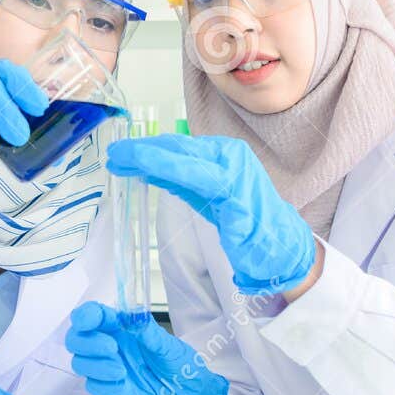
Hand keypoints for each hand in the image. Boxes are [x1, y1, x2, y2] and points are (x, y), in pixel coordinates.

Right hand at [64, 302, 227, 394]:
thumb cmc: (182, 366)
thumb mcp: (168, 344)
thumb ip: (147, 331)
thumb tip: (132, 316)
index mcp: (121, 328)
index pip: (92, 315)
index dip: (85, 315)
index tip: (88, 320)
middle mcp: (110, 347)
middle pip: (77, 340)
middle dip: (87, 343)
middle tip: (111, 348)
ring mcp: (108, 370)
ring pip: (81, 364)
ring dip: (96, 367)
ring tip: (121, 371)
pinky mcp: (112, 391)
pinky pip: (94, 388)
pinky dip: (104, 386)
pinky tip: (122, 386)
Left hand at [107, 134, 315, 294]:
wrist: (281, 248)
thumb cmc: (245, 221)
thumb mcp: (205, 195)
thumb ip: (179, 180)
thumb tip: (144, 168)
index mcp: (223, 153)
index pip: (178, 147)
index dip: (147, 148)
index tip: (120, 153)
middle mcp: (230, 156)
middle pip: (178, 148)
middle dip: (142, 150)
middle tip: (114, 153)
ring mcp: (236, 174)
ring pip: (185, 160)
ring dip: (150, 157)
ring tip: (122, 159)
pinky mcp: (238, 197)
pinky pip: (199, 182)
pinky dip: (170, 173)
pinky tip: (147, 172)